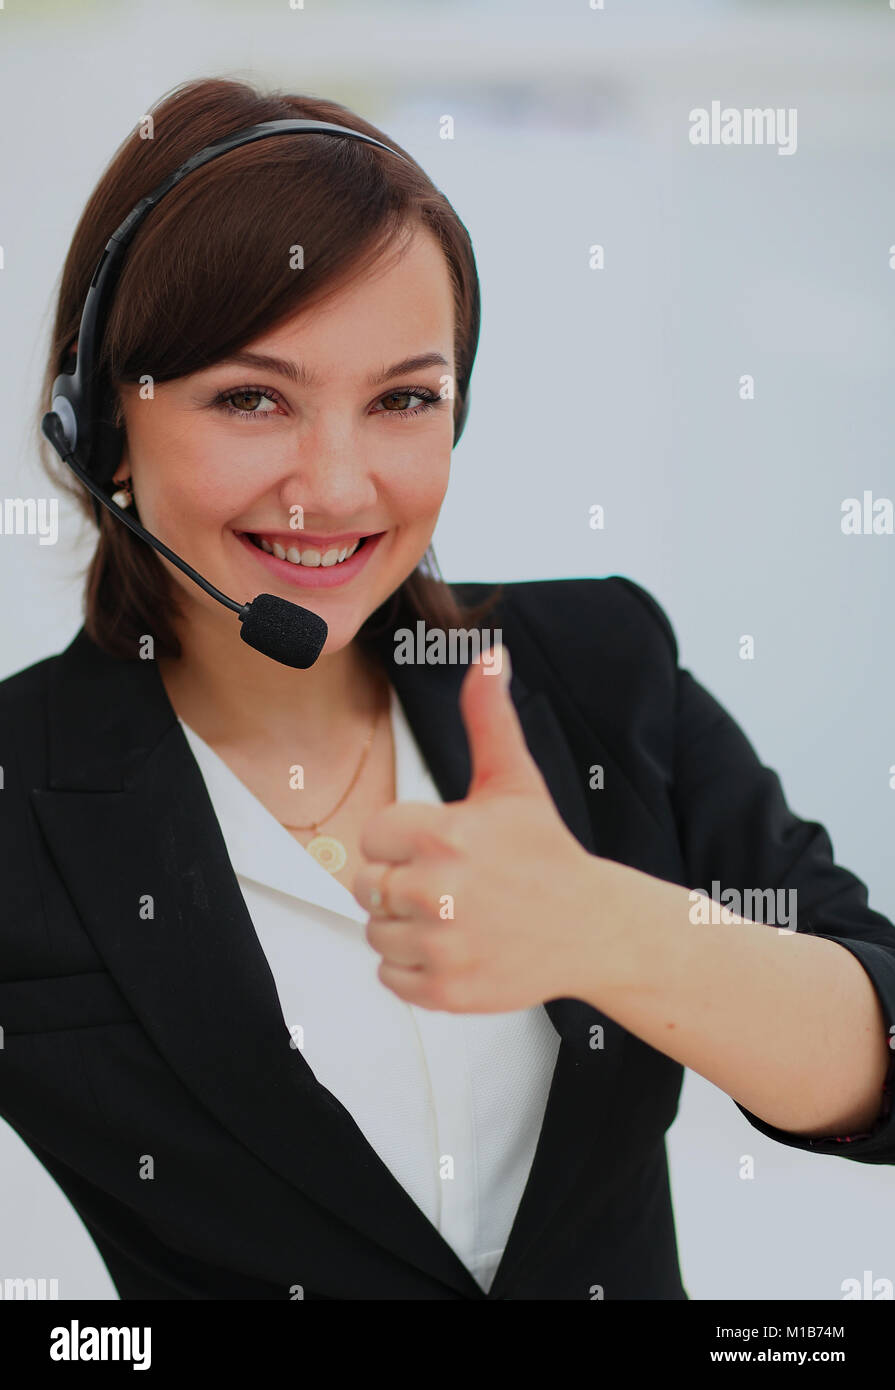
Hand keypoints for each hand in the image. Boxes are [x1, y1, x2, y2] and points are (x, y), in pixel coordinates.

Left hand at [352, 644, 598, 1013]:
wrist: (594, 928)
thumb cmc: (545, 850)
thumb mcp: (515, 780)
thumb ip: (488, 716)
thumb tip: (489, 653)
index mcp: (440, 833)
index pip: (372, 837)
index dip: (403, 841)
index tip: (444, 846)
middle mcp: (434, 891)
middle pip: (369, 886)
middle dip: (404, 883)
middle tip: (455, 884)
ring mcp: (440, 946)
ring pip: (376, 932)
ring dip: (406, 927)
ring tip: (457, 915)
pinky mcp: (444, 992)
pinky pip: (390, 976)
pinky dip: (414, 968)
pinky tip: (456, 947)